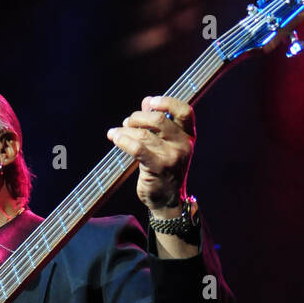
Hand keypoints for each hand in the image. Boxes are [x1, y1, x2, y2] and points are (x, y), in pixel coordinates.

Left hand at [107, 95, 194, 213]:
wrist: (168, 200)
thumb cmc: (165, 169)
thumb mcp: (167, 145)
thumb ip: (158, 124)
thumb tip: (146, 103)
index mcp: (189, 136)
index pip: (184, 111)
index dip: (167, 102)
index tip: (150, 102)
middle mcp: (184, 144)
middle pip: (159, 119)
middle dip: (138, 118)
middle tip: (128, 122)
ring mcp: (172, 156)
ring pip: (144, 134)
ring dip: (126, 130)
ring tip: (117, 132)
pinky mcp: (158, 167)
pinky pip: (137, 148)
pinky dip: (123, 140)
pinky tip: (115, 138)